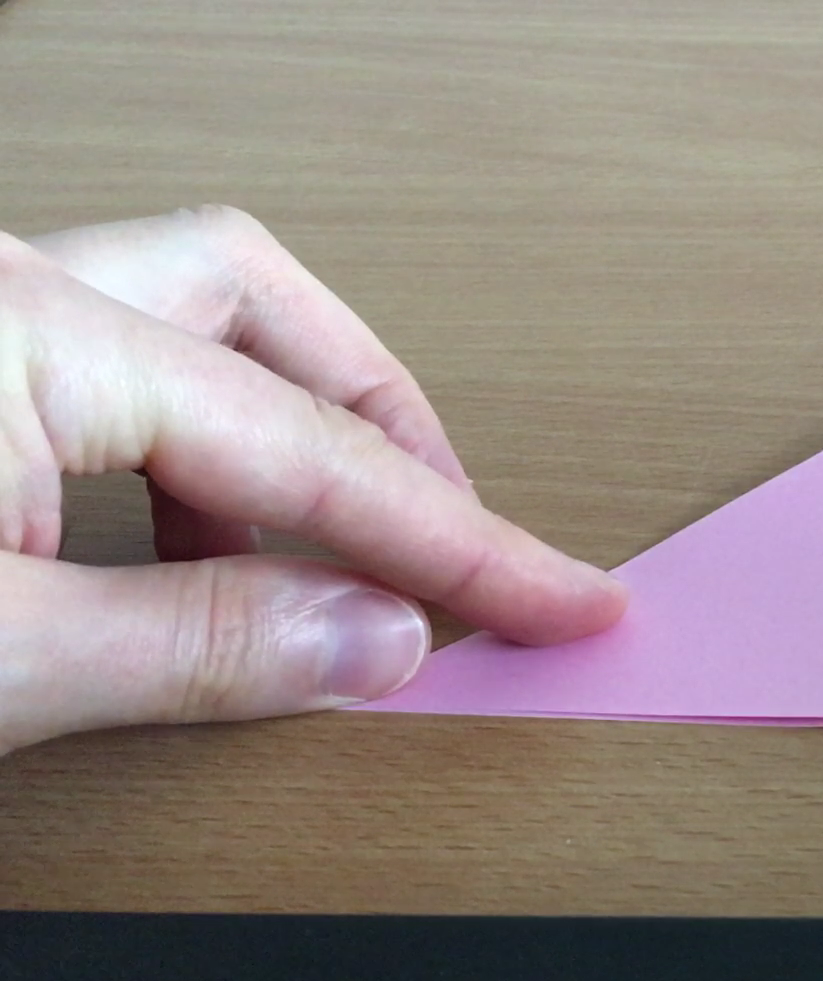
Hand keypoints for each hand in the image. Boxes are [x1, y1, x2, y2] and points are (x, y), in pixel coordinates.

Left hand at [1, 206, 624, 754]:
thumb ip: (196, 644)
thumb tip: (377, 636)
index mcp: (25, 330)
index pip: (311, 448)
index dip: (459, 542)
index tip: (563, 598)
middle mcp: (7, 291)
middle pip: (263, 303)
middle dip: (382, 423)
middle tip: (450, 542)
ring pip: (189, 320)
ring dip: (281, 441)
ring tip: (314, 575)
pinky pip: (112, 368)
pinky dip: (188, 457)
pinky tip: (188, 560)